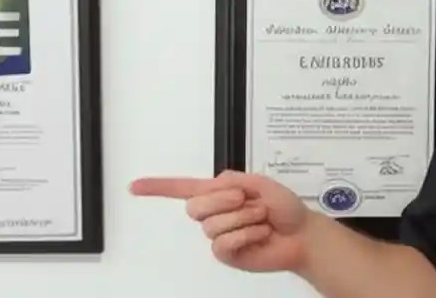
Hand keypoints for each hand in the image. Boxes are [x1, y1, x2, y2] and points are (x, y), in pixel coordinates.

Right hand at [130, 170, 310, 271]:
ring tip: (260, 218)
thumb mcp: (259, 182)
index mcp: (219, 193)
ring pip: (213, 225)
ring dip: (243, 217)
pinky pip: (224, 243)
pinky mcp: (227, 253)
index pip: (182, 188)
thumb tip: (213, 183)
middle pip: (194, 207)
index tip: (134, 186)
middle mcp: (215, 214)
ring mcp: (219, 235)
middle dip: (224, 199)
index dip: (158, 187)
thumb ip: (232, 180)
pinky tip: (259, 233)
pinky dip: (245, 234)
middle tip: (248, 200)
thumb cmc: (283, 207)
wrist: (301, 233)